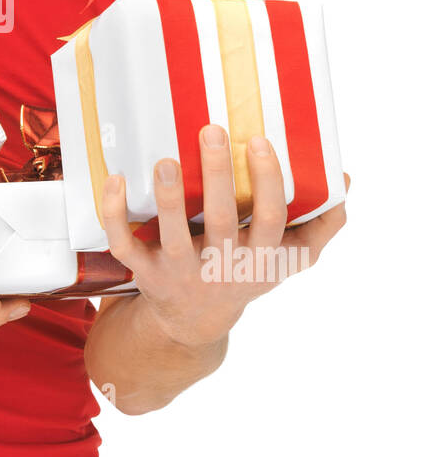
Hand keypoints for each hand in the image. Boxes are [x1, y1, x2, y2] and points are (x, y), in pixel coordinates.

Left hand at [101, 125, 349, 348]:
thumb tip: (343, 179)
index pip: (270, 218)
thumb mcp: (289, 259)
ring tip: (166, 160)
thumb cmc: (244, 273)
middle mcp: (220, 264)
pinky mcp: (144, 271)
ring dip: (168, 197)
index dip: (267, 181)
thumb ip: (321, 224)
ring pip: (172, 234)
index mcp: (258, 256)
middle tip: (212, 131)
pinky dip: (114, 214)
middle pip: (222, 219)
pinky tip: (115, 179)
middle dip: (218, 176)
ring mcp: (179, 270)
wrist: (193, 324)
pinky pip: (124, 244)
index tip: (259, 142)